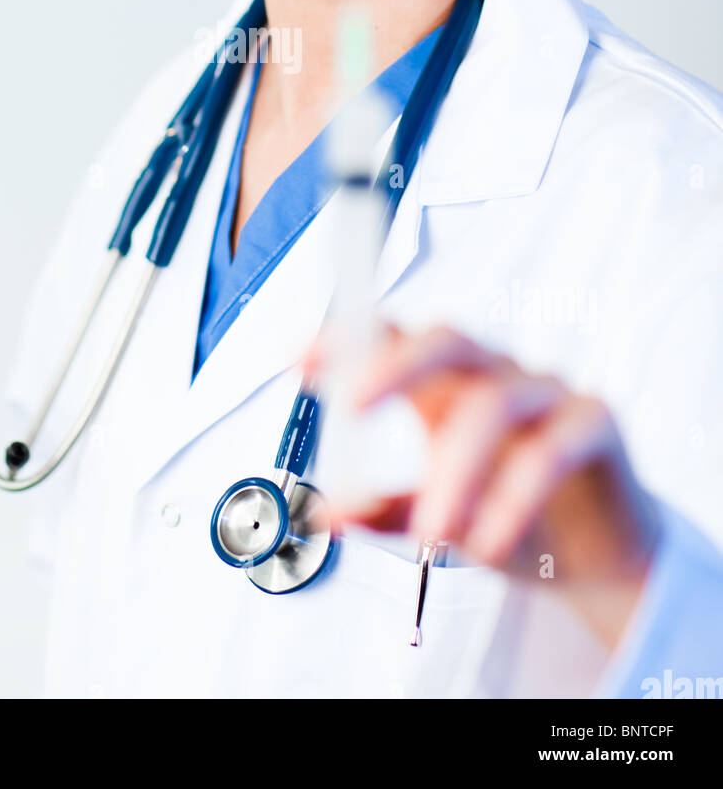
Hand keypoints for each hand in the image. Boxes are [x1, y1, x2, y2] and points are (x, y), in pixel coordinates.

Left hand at [304, 322, 662, 651]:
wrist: (594, 558)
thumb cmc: (504, 514)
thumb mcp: (434, 514)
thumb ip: (382, 509)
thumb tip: (324, 514)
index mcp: (446, 382)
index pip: (395, 336)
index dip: (346, 337)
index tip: (298, 358)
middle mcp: (494, 373)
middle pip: (447, 339)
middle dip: (395, 365)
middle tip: (353, 408)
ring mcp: (548, 392)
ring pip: (494, 403)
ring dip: (454, 470)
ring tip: (433, 533)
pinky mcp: (595, 423)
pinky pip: (552, 448)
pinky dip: (513, 498)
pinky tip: (488, 544)